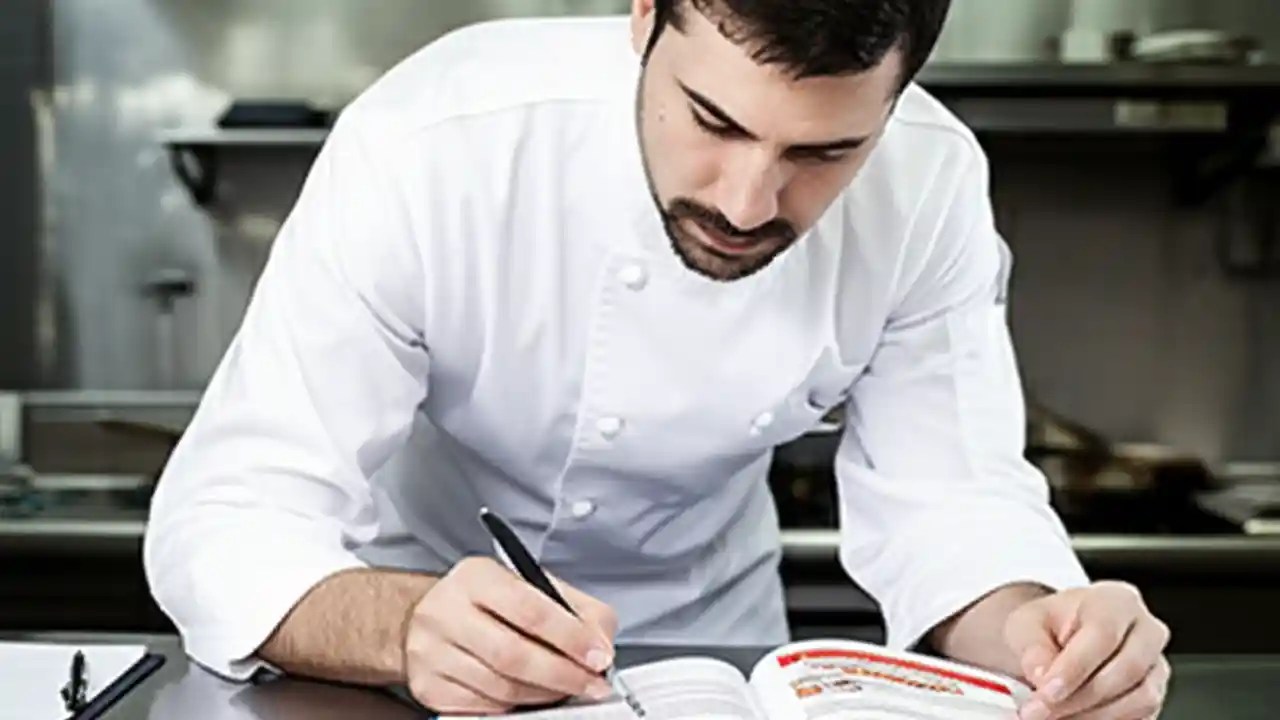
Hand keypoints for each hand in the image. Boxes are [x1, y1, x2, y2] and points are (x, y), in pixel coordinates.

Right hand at [404, 556, 618, 714]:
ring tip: (563, 688)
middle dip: (562, 675)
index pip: (530, 609)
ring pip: (500, 687)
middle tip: (591, 684)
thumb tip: (601, 644)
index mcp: (477, 577)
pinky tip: (530, 695)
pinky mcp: (429, 687)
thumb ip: (576, 608)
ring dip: (543, 694)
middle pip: (513, 655)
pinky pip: (482, 708)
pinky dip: (515, 707)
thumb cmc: (488, 602)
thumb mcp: (531, 586)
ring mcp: (432, 652)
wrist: (430, 617)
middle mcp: (447, 611)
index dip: (571, 638)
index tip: (598, 657)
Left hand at [1005, 581, 1170, 719]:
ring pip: (1139, 700)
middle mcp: (1146, 631)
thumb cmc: (1049, 626)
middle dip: (1079, 697)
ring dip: (1092, 715)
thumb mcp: (1027, 625)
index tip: (1046, 691)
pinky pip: (1140, 717)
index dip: (1074, 667)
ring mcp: (1156, 666)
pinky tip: (1073, 719)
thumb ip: (1033, 647)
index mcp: (1116, 602)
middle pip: (1126, 669)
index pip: (1103, 634)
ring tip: (1052, 716)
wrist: (1059, 640)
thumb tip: (1041, 674)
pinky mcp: (1155, 696)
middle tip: (1041, 710)